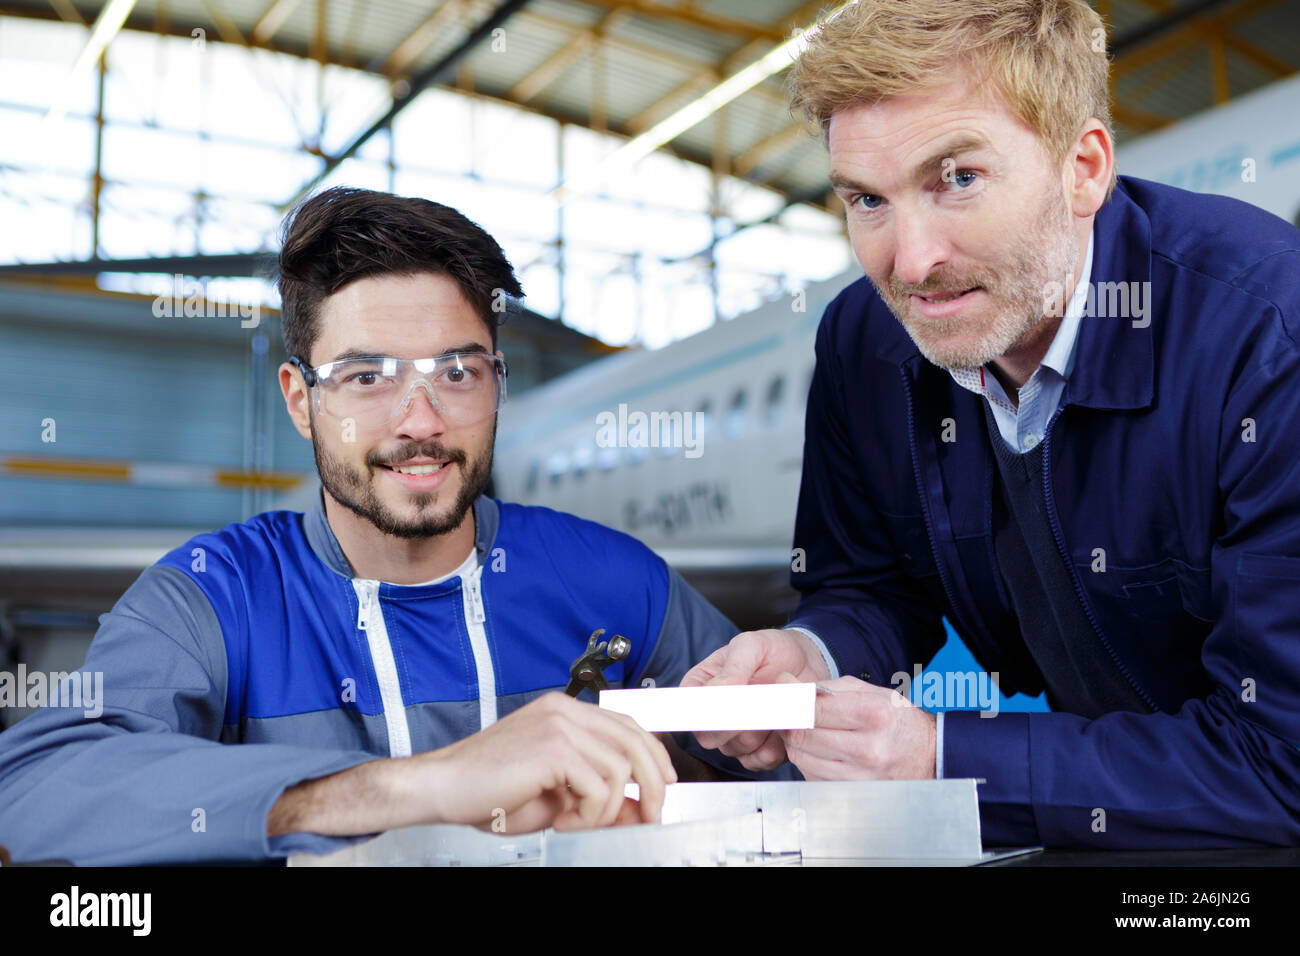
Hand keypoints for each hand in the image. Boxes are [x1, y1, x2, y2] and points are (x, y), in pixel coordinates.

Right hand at [416, 692, 675, 833]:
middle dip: (652, 785)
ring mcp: (560, 724)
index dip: (653, 756)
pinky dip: (589, 815)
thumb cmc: (487, 790)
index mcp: (564, 711)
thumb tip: (638, 809)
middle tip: (646, 816)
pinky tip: (562, 820)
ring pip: (620, 769)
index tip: (662, 785)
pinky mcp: (555, 746)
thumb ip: (598, 795)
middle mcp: (565, 710)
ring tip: (575, 822)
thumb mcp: (555, 794)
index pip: (627, 725)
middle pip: (636, 741)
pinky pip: (600, 787)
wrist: (442, 787)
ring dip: (606, 810)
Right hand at [679, 628, 829, 770]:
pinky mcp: (756, 751)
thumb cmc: (772, 650)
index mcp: (701, 686)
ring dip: (758, 733)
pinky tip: (783, 725)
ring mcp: (734, 736)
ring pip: (734, 749)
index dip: (705, 710)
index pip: (688, 707)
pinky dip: (773, 747)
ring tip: (776, 706)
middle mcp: (713, 715)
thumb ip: (734, 666)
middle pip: (708, 736)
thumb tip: (718, 689)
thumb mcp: (752, 645)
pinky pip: (757, 761)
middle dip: (736, 723)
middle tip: (761, 702)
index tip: (732, 703)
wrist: (806, 664)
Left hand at [778, 675, 935, 780]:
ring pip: (801, 758)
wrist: (929, 757)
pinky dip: (808, 761)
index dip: (789, 702)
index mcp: (873, 715)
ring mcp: (860, 776)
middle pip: (802, 736)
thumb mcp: (870, 693)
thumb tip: (786, 682)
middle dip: (790, 723)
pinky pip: (811, 775)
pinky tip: (821, 751)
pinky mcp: (852, 792)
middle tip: (790, 714)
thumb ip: (826, 687)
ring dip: (796, 743)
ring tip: (807, 731)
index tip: (781, 697)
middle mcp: (867, 749)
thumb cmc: (897, 721)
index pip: (812, 710)